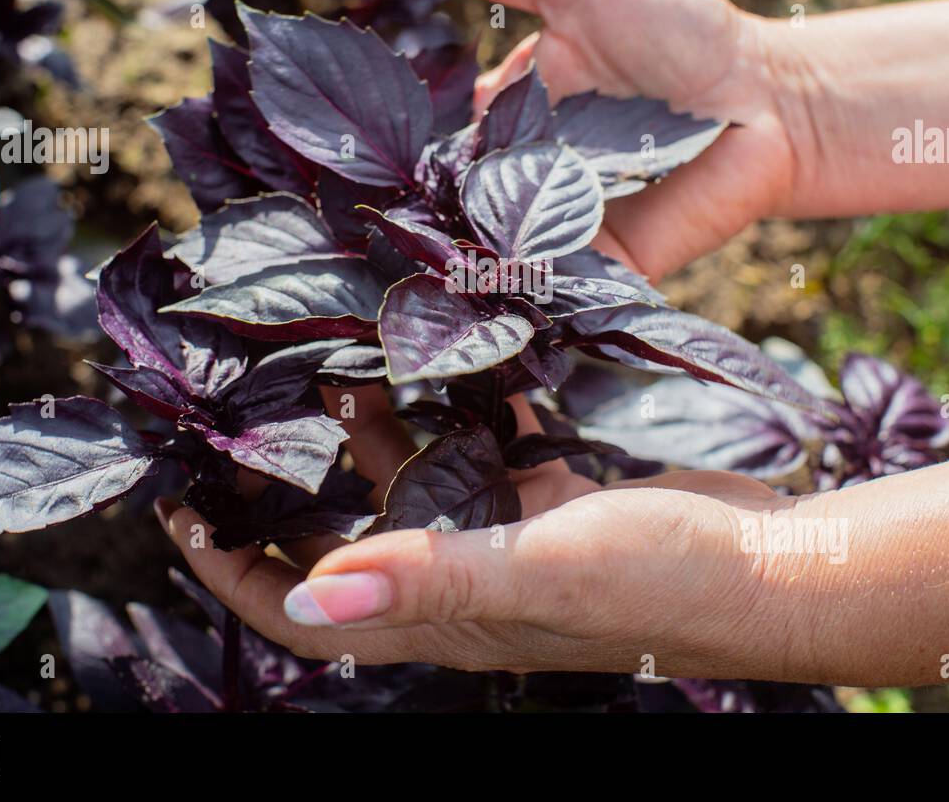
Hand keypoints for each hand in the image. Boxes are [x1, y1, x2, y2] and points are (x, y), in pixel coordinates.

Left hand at [158, 387, 813, 679]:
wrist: (772, 559)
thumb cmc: (664, 580)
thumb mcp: (543, 572)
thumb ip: (431, 578)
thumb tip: (308, 597)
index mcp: (442, 614)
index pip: (305, 613)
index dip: (232, 571)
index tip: (176, 504)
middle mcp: (459, 574)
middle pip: (343, 534)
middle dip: (287, 480)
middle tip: (239, 405)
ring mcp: (504, 528)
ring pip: (409, 473)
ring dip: (367, 420)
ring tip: (330, 346)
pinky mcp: (547, 488)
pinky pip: (476, 437)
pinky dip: (450, 394)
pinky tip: (437, 334)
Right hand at [375, 0, 802, 280]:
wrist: (767, 99)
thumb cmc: (680, 33)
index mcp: (523, 111)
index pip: (459, 137)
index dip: (440, 144)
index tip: (422, 140)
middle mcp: (538, 173)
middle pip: (473, 200)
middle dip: (458, 204)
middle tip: (451, 201)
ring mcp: (570, 225)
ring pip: (504, 247)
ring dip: (482, 251)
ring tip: (459, 252)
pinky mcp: (605, 268)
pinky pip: (554, 285)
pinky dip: (528, 285)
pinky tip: (499, 286)